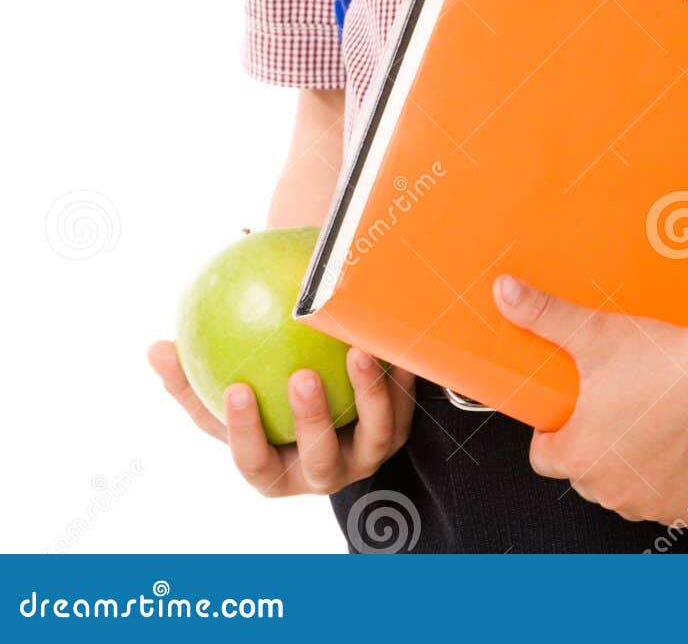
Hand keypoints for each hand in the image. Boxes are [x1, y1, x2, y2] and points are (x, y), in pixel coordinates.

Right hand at [147, 339, 416, 498]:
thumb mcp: (228, 399)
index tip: (235, 388)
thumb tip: (156, 349)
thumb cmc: (263, 405)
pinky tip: (392, 338)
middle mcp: (322, 472)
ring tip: (356, 352)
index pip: (255, 462)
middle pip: (319, 460)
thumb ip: (192, 380)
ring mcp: (364, 456)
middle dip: (311, 422)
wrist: (326, 404)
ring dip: (368, 396)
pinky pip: (406, 405)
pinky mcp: (398, 432)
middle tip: (301, 376)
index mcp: (275, 471)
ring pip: (375, 436)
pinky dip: (401, 375)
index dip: (244, 432)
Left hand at [493, 275, 687, 527]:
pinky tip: (678, 441)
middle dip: (594, 447)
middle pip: (585, 475)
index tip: (574, 410)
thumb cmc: (665, 361)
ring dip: (630, 466)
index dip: (555, 431)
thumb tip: (505, 292)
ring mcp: (653, 503)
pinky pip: (668, 499)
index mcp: (580, 456)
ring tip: (649, 420)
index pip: (544, 458)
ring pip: (626, 489)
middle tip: (617, 405)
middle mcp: (612, 490)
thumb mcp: (594, 332)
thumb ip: (542, 314)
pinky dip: (670, 479)